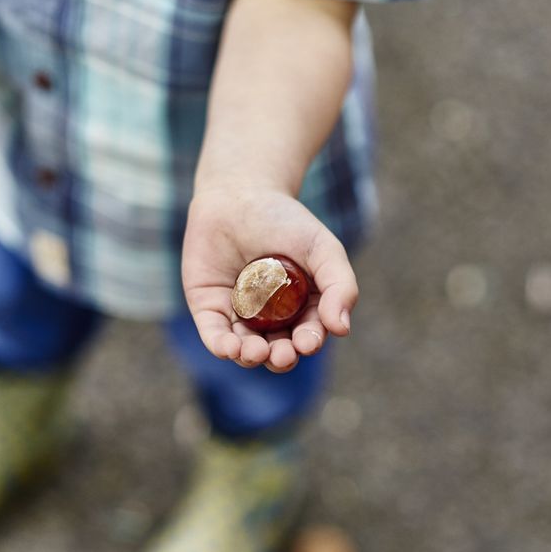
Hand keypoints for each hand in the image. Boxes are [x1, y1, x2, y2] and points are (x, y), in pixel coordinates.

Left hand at [182, 186, 358, 372]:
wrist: (238, 193)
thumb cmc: (286, 220)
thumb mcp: (323, 248)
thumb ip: (340, 286)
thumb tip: (341, 329)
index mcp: (303, 308)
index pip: (308, 334)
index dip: (309, 343)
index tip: (307, 341)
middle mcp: (272, 318)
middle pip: (278, 350)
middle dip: (281, 358)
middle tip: (283, 354)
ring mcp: (239, 315)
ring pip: (247, 349)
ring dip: (252, 357)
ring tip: (256, 351)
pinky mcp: (209, 308)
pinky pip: (216, 336)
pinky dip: (223, 347)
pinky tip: (230, 349)